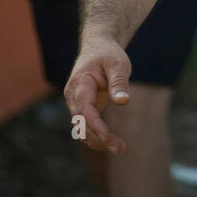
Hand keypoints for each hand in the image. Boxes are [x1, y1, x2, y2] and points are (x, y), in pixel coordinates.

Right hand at [64, 38, 131, 154]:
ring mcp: (75, 103)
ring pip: (82, 128)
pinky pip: (85, 126)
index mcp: (80, 82)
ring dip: (98, 141)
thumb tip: (124, 101)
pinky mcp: (81, 108)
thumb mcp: (118, 64)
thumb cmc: (109, 55)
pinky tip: (112, 143)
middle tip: (121, 149)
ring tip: (121, 148)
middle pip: (82, 123)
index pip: (85, 109)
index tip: (107, 137)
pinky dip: (97, 136)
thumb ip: (119, 83)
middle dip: (100, 138)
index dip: (94, 125)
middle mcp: (73, 95)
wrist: (97, 48)